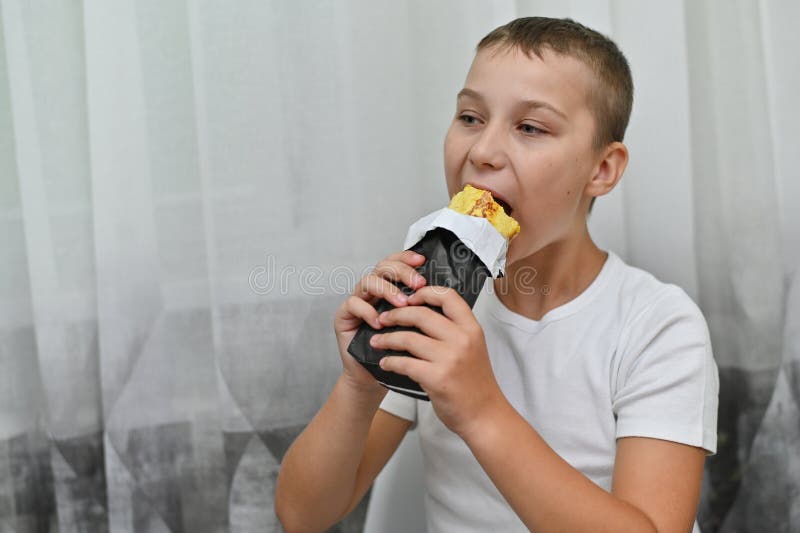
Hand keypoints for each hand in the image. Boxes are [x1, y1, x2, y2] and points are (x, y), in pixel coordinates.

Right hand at [333, 250, 426, 392]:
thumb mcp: (417, 329)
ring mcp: (359, 301)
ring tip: (402, 305)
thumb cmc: (398, 353)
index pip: (397, 264)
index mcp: (391, 289)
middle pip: (383, 267)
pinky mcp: (344, 316)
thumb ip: (424, 309)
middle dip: (402, 272)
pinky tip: (378, 322)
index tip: (422, 261)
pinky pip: (353, 304)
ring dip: (387, 290)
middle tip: (418, 284)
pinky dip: (366, 310)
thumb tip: (446, 294)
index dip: (407, 258)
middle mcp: (374, 292)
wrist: (375, 378)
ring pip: (368, 281)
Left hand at [369, 286, 504, 436]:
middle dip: (396, 314)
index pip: (447, 296)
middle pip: (421, 314)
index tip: (409, 298)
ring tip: (376, 341)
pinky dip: (390, 361)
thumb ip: (454, 330)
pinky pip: (404, 363)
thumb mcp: (473, 348)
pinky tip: (385, 362)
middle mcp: (462, 339)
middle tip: (383, 318)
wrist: (484, 416)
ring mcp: (449, 359)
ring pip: (408, 338)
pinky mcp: (436, 378)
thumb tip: (423, 313)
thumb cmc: (475, 383)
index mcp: (472, 328)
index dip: (424, 292)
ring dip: (387, 339)